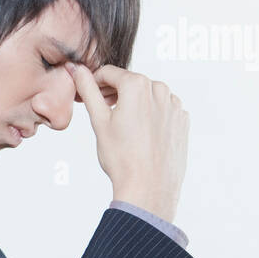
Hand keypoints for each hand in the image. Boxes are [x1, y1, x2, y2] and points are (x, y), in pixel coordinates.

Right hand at [68, 62, 189, 222]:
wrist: (149, 188)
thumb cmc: (121, 157)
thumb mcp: (98, 120)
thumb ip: (88, 89)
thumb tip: (76, 69)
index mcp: (137, 85)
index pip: (109, 73)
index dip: (93, 83)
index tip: (86, 95)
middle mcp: (160, 90)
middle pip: (130, 83)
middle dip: (114, 93)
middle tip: (100, 111)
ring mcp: (174, 105)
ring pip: (147, 96)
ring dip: (133, 104)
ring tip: (121, 127)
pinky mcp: (182, 120)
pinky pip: (162, 110)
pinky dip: (150, 116)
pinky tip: (140, 134)